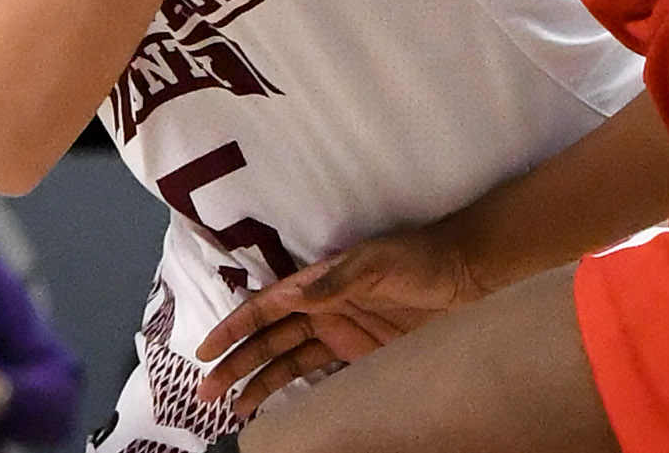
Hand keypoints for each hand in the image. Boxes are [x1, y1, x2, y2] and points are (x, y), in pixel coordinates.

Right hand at [194, 225, 482, 416]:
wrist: (464, 275)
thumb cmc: (418, 258)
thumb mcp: (378, 262)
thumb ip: (337, 281)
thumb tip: (295, 295)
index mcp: (318, 282)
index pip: (265, 308)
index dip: (233, 328)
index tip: (204, 351)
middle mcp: (320, 307)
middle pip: (267, 339)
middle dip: (235, 363)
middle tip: (206, 391)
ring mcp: (338, 331)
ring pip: (285, 359)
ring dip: (258, 381)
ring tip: (234, 409)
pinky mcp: (359, 351)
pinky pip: (316, 371)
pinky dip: (293, 387)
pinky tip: (277, 406)